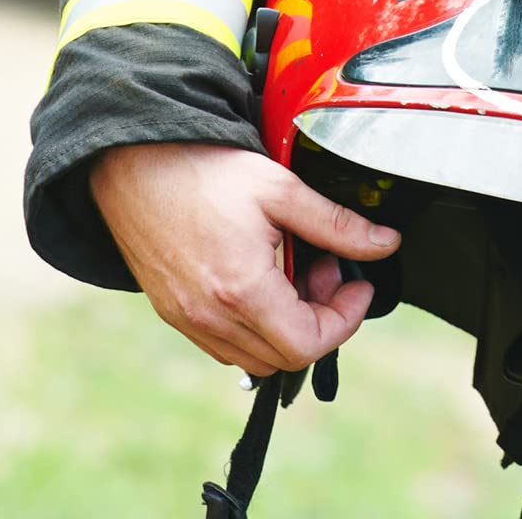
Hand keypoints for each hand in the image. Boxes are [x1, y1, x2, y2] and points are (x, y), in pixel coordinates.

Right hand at [89, 142, 399, 377]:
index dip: (344, 320)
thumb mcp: (283, 190)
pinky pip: (224, 342)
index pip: (305, 346)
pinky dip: (255, 322)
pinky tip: (264, 275)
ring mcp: (187, 320)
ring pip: (254, 355)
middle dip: (320, 318)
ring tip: (297, 267)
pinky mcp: (172, 313)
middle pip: (283, 357)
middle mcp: (209, 318)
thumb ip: (337, 225)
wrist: (136, 164)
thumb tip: (386, 244)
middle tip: (328, 268)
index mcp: (240, 291)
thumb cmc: (206, 171)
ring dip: (288, 323)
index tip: (357, 285)